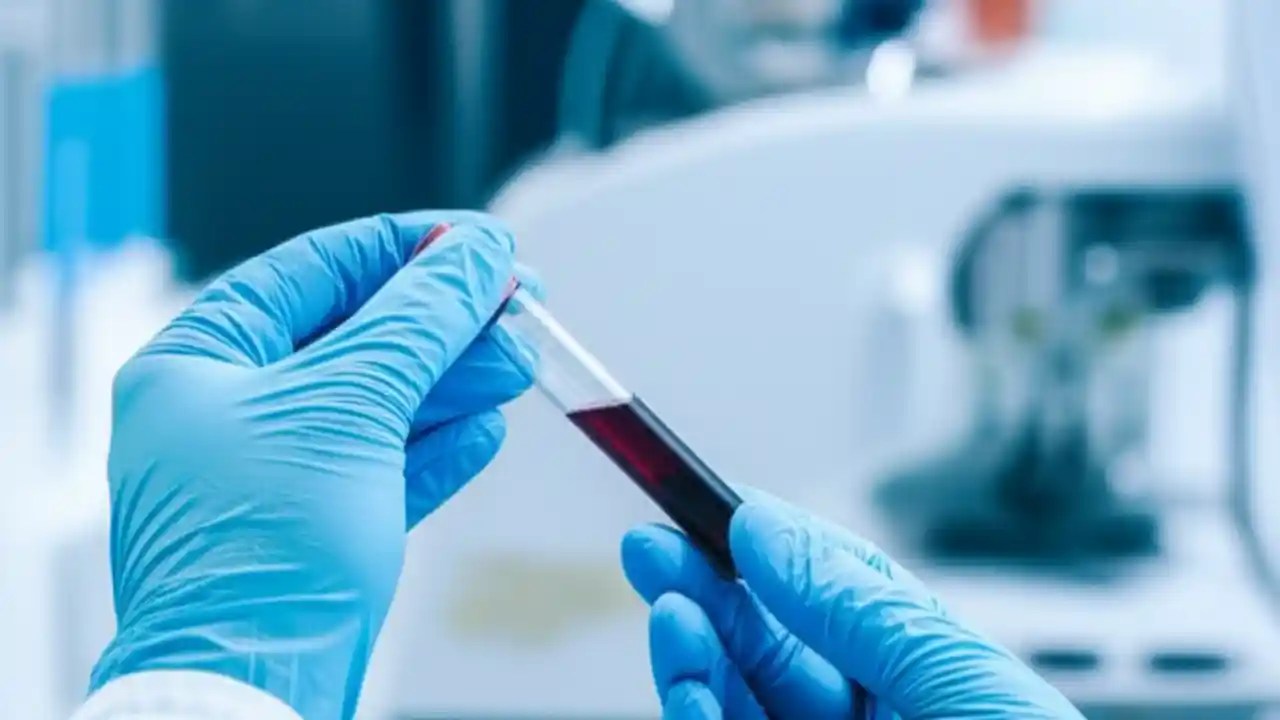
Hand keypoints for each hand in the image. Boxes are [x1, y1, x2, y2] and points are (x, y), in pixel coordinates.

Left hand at [91, 212, 531, 718]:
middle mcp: (226, 411)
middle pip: (356, 334)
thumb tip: (474, 256)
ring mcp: (270, 472)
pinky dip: (436, 447)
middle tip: (517, 305)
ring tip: (518, 362)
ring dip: (454, 381)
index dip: (407, 247)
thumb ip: (420, 319)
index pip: (314, 269)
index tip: (478, 242)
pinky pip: (384, 465)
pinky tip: (484, 430)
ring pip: (378, 401)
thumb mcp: (350, 402)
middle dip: (444, 322)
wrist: (254, 687)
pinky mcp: (313, 527)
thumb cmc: (261, 551)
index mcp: (197, 362)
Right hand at [622, 491, 1083, 718]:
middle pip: (772, 647)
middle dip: (709, 592)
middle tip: (652, 548)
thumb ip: (858, 608)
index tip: (711, 506)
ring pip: (736, 704)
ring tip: (671, 610)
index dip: (772, 549)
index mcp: (934, 691)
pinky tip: (689, 687)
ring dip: (693, 652)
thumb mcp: (963, 689)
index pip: (837, 601)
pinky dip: (697, 714)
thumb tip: (765, 527)